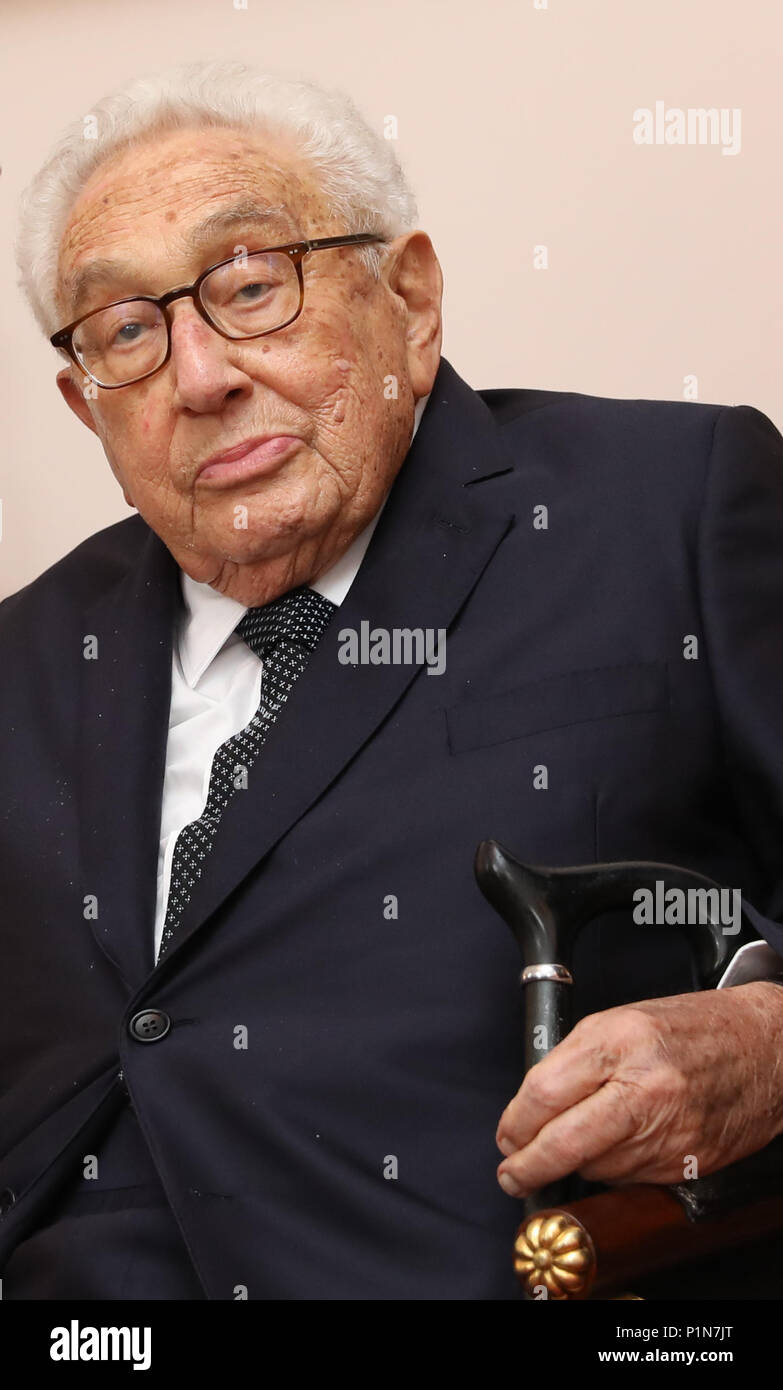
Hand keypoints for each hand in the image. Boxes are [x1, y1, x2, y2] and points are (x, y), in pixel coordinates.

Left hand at [495, 981, 782, 1197]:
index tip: (506, 1136)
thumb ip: (571, 1061)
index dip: (515, 1122)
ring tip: (582, 1142)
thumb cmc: (693, 1028)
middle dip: (529, 1165)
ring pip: (596, 1168)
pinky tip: (621, 1146)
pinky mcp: (688, 1162)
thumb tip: (529, 1109)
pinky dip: (614, 1170)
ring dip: (576, 1164)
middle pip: (564, 1143)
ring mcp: (670, 1130)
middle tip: (513, 1172)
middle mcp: (646, 1087)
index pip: (545, 1093)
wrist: (765, 1048)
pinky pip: (630, 1179)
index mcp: (621, 1041)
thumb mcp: (620, 1021)